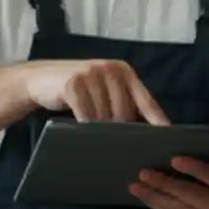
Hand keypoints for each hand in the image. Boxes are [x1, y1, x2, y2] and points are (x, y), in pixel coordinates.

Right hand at [23, 59, 169, 124]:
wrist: (39, 79)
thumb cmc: (78, 91)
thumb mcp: (104, 91)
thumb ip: (122, 103)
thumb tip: (144, 133)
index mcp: (124, 72)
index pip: (146, 100)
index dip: (157, 120)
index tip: (168, 137)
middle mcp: (112, 69)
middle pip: (124, 114)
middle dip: (116, 130)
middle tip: (105, 138)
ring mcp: (92, 74)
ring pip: (104, 118)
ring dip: (97, 129)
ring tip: (87, 129)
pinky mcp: (74, 83)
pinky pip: (86, 116)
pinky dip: (83, 126)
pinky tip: (78, 128)